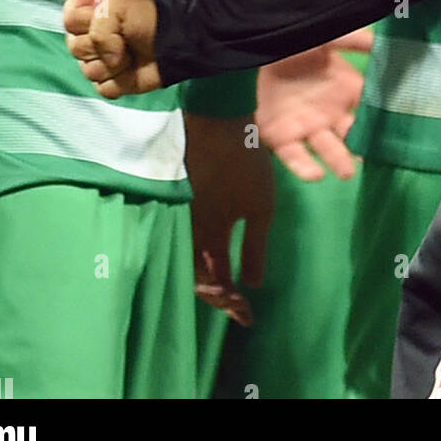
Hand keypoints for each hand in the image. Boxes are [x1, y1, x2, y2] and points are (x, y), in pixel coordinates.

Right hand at [64, 0, 161, 96]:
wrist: (175, 40)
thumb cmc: (147, 16)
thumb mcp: (118, 2)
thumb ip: (98, 26)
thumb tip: (106, 58)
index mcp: (88, 8)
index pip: (68, 20)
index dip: (87, 21)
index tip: (106, 15)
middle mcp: (88, 34)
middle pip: (74, 47)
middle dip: (102, 44)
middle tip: (124, 37)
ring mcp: (98, 58)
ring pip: (87, 70)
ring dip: (113, 64)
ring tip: (130, 52)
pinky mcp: (109, 80)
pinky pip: (102, 87)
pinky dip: (120, 80)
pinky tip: (132, 69)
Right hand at [186, 113, 274, 325]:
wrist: (216, 122)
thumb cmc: (245, 163)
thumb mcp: (260, 206)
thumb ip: (254, 247)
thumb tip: (251, 286)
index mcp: (209, 236)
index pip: (216, 283)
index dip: (231, 305)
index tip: (247, 318)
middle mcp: (188, 232)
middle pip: (196, 277)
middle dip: (216, 296)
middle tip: (236, 308)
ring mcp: (181, 217)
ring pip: (187, 261)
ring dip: (205, 278)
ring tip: (226, 288)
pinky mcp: (180, 203)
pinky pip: (184, 240)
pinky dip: (197, 256)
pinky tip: (211, 256)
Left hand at [257, 30, 373, 180]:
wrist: (262, 48)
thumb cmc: (299, 44)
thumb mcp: (329, 37)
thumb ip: (355, 40)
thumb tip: (383, 44)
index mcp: (347, 91)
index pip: (370, 108)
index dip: (381, 118)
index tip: (396, 128)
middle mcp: (331, 114)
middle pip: (351, 134)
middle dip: (360, 147)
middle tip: (371, 157)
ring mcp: (307, 127)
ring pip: (326, 148)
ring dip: (338, 160)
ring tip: (347, 172)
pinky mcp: (282, 137)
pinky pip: (295, 156)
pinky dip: (304, 167)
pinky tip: (315, 174)